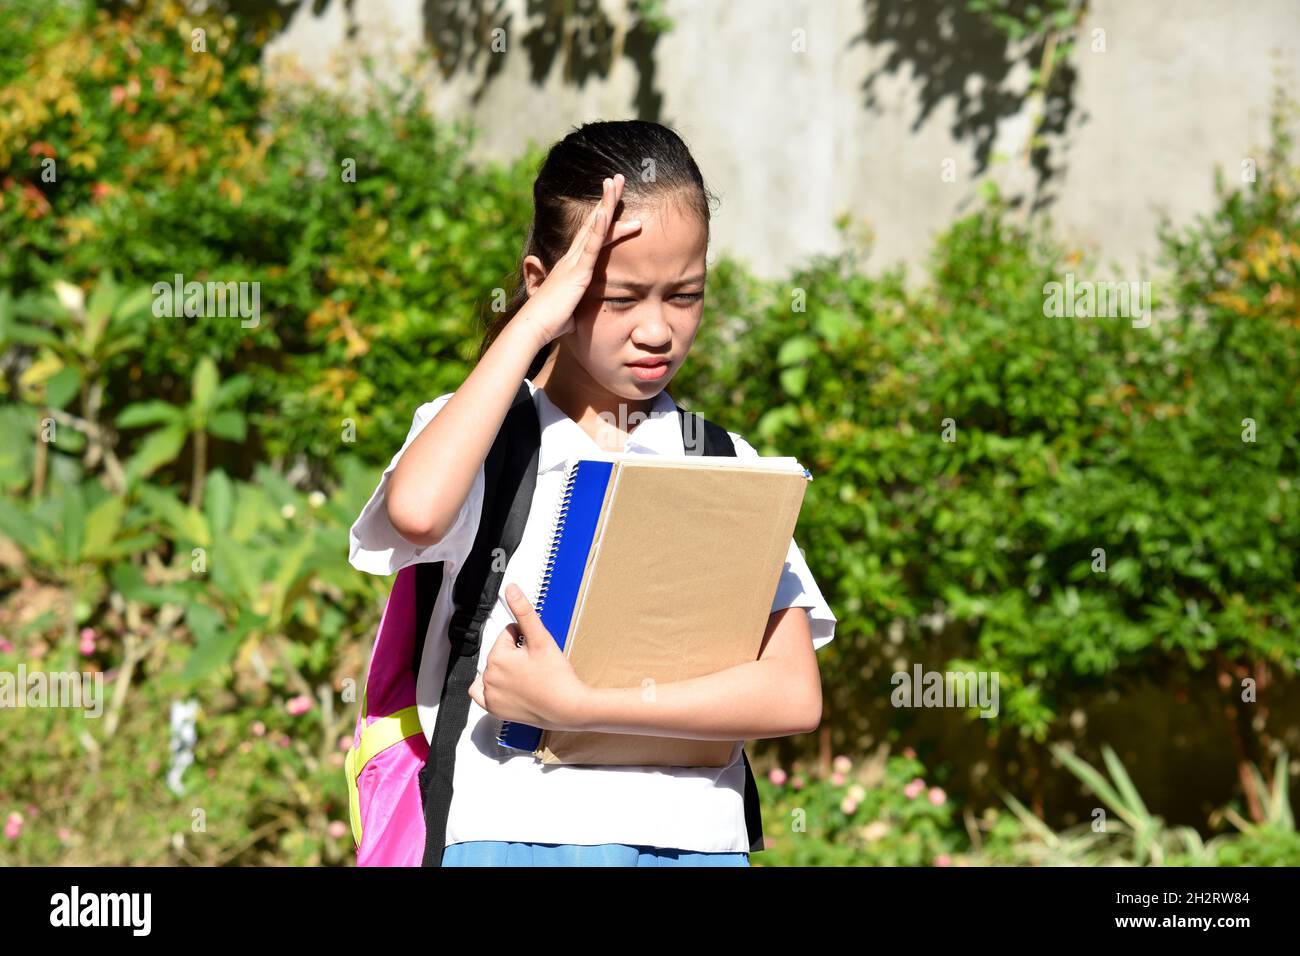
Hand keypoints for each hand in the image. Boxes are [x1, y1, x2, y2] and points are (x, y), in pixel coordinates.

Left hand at [468, 582, 590, 730]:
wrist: (568, 707)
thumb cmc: (556, 676)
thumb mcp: (541, 639)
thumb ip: (524, 612)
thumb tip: (511, 589)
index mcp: (497, 657)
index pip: (507, 634)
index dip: (524, 638)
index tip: (536, 649)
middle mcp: (489, 677)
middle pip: (500, 652)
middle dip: (515, 653)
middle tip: (536, 663)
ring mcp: (491, 695)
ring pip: (493, 670)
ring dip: (506, 669)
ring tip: (527, 676)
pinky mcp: (495, 709)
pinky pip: (481, 693)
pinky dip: (490, 688)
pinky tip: (506, 686)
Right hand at [511, 173, 641, 348]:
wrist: (533, 328)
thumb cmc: (549, 323)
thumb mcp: (567, 311)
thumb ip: (571, 307)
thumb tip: (571, 316)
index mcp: (571, 266)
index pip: (591, 237)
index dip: (602, 219)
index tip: (612, 203)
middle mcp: (572, 259)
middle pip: (593, 223)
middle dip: (607, 200)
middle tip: (617, 179)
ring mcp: (574, 262)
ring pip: (594, 227)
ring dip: (606, 203)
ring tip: (617, 181)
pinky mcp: (578, 272)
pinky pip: (591, 246)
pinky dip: (599, 227)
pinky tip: (607, 211)